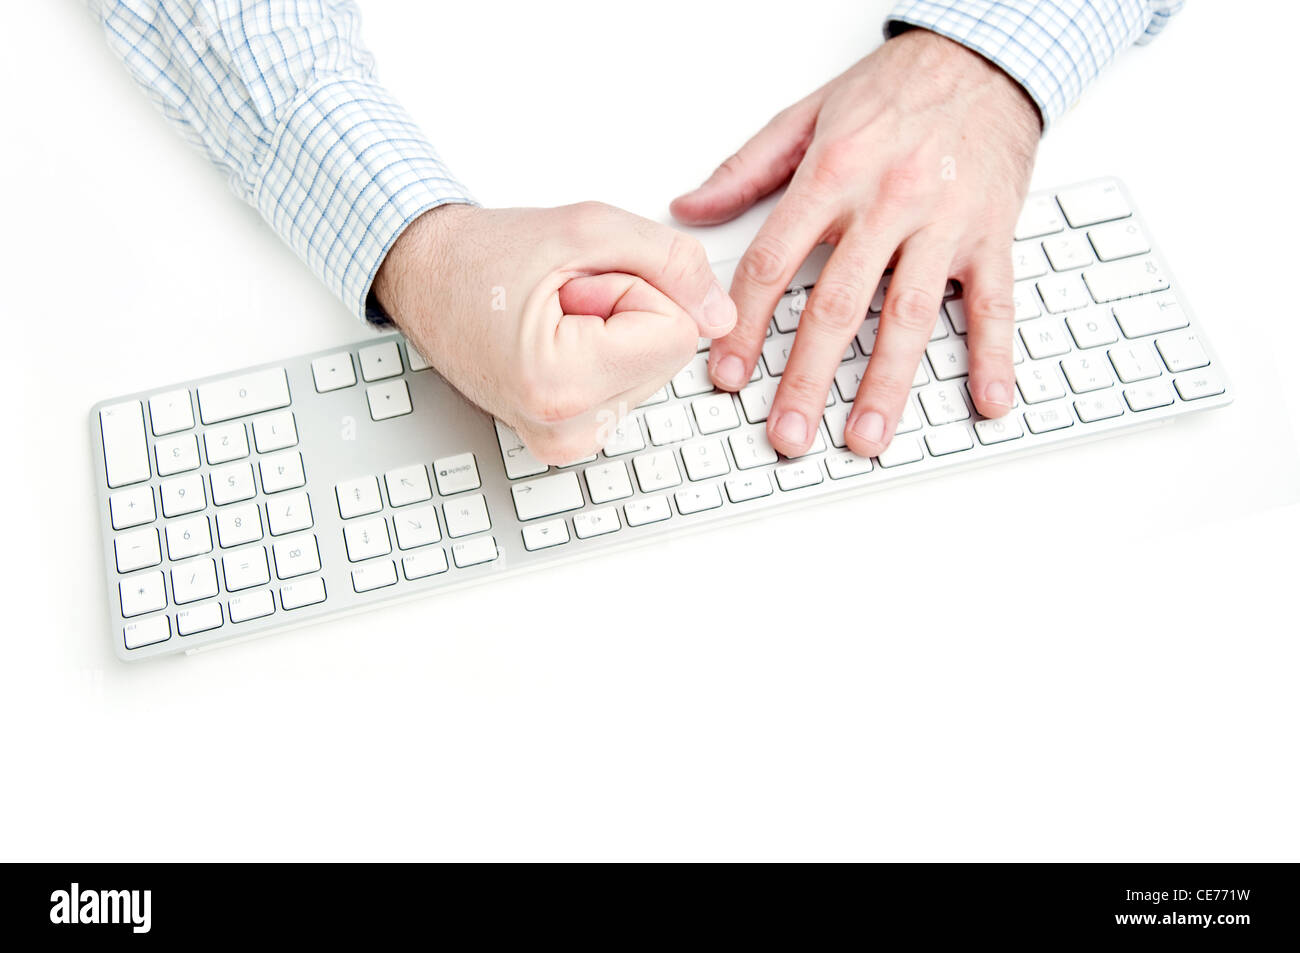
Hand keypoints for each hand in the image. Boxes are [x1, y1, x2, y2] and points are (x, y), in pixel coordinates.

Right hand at [374, 202, 735, 462]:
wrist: (423, 277)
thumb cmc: (481, 255)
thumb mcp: (587, 228)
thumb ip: (672, 262)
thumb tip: (721, 314)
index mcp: (562, 388)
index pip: (676, 334)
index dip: (633, 289)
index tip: (573, 286)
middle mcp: (565, 432)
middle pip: (668, 356)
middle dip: (627, 312)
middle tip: (560, 301)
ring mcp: (566, 443)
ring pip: (653, 370)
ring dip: (615, 331)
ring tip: (552, 318)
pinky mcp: (569, 441)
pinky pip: (630, 385)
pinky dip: (604, 353)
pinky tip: (554, 340)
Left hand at [671, 29, 1040, 457]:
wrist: (984, 56)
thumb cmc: (895, 88)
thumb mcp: (808, 115)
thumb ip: (745, 169)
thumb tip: (688, 209)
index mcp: (833, 172)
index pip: (773, 263)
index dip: (745, 326)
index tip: (730, 375)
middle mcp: (888, 200)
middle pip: (838, 305)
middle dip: (808, 378)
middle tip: (788, 434)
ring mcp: (944, 220)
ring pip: (910, 315)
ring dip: (887, 384)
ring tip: (867, 438)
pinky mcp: (992, 232)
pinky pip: (995, 301)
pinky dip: (994, 354)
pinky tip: (988, 401)